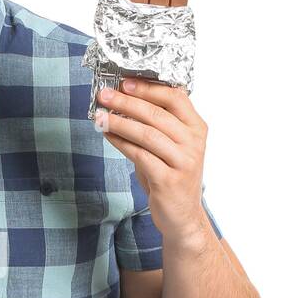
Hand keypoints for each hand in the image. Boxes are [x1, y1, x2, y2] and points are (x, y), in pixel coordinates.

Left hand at [94, 79, 208, 245]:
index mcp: (197, 128)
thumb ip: (156, 125)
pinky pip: (140, 155)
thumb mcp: (171, 146)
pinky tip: (108, 136)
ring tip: (100, 116)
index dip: (148, 88)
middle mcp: (194, 143)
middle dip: (126, 102)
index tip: (124, 82)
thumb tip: (123, 101)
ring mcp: (184, 161)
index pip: (175, 97)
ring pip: (147, 134)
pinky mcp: (168, 180)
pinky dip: (121, 143)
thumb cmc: (171, 176)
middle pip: (157, 114)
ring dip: (119, 122)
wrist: (183, 216)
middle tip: (104, 95)